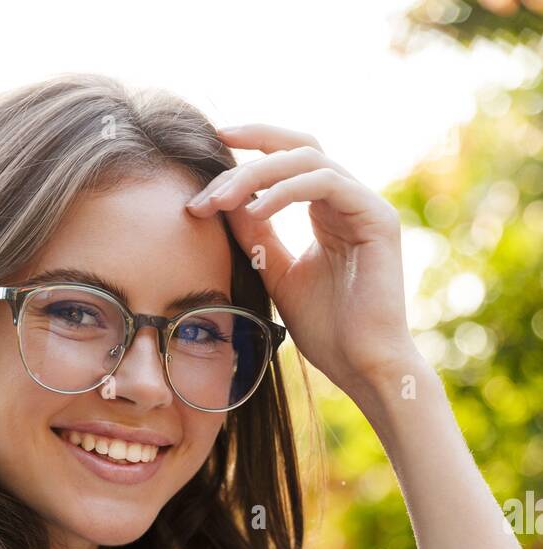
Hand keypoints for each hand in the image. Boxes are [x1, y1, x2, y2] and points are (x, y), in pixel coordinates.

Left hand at [186, 123, 421, 395]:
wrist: (362, 366)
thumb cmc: (326, 330)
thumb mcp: (276, 274)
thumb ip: (256, 236)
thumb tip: (223, 201)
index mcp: (329, 210)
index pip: (288, 159)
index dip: (251, 148)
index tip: (209, 151)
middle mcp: (350, 199)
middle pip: (297, 146)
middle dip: (248, 150)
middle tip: (206, 172)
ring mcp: (366, 205)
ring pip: (307, 159)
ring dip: (256, 175)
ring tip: (219, 201)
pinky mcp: (377, 219)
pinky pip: (326, 183)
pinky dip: (285, 191)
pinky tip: (253, 212)